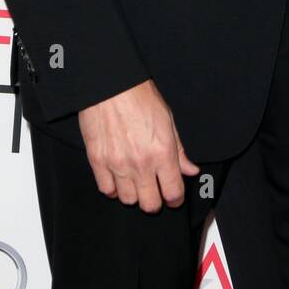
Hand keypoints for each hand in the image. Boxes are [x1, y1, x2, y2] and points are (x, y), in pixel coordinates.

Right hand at [78, 79, 199, 211]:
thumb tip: (191, 170)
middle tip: (154, 189)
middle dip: (155, 200)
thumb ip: (179, 150)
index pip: (173, 193)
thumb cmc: (140, 96)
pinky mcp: (98, 161)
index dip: (175, 199)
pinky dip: (113, 187)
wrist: (110, 84)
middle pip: (150, 204)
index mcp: (162, 152)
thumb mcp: (168, 119)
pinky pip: (106, 190)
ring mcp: (117, 164)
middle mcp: (141, 163)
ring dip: (134, 194)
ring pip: (128, 200)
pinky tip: (118, 176)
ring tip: (135, 180)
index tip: (173, 196)